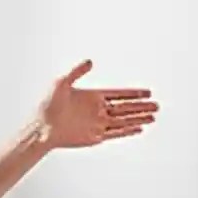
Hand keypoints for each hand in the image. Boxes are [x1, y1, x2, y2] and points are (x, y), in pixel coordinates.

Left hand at [36, 59, 157, 148]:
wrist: (41, 127)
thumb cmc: (47, 105)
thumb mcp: (61, 83)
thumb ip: (76, 72)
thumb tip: (90, 61)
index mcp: (93, 96)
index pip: (119, 94)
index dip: (134, 93)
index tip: (147, 93)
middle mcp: (98, 110)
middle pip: (125, 108)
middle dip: (141, 107)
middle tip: (157, 106)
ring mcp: (97, 124)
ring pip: (123, 121)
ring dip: (138, 119)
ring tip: (153, 117)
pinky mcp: (94, 137)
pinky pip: (115, 133)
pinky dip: (127, 131)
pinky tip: (138, 129)